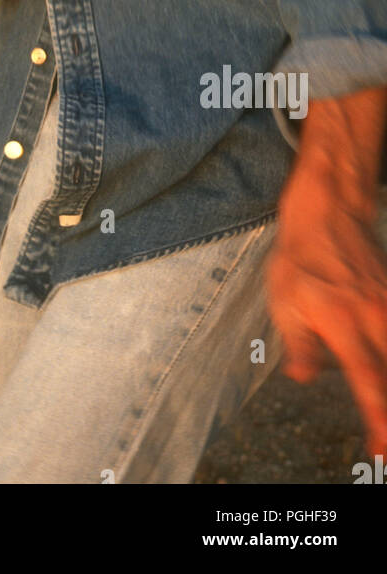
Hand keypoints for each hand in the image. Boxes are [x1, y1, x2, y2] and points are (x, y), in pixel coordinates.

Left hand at [267, 194, 386, 456]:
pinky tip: (386, 369)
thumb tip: (303, 377)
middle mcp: (374, 316)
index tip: (380, 446)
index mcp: (342, 321)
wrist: (328, 214)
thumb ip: (299, 344)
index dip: (377, 417)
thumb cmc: (301, 257)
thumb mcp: (284, 301)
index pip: (367, 379)